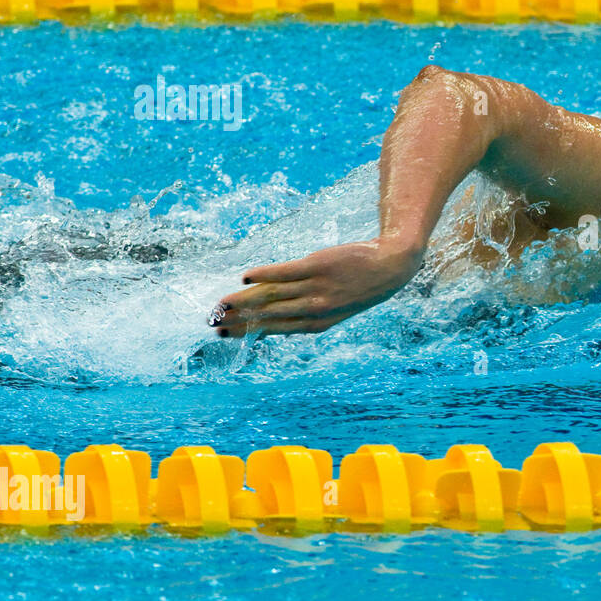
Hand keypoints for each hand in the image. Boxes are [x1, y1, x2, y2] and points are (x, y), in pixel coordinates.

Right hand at [210, 238, 420, 336]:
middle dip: (237, 319)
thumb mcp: (333, 310)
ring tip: (221, 302)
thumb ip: (302, 316)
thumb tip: (269, 320)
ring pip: (272, 296)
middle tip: (211, 322)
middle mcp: (314, 309)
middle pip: (267, 315)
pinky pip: (285, 272)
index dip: (246, 332)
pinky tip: (246, 277)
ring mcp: (316, 288)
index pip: (273, 329)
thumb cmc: (358, 289)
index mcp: (316, 324)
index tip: (222, 334)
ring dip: (243, 300)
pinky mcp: (317, 266)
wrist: (389, 267)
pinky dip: (264, 274)